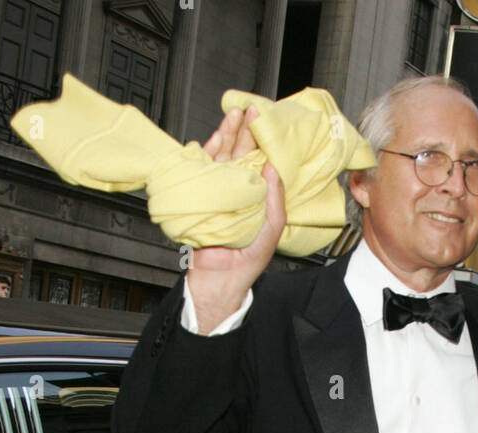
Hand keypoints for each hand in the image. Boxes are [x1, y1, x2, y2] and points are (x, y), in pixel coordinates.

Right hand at [189, 105, 285, 293]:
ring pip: (222, 156)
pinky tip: (216, 136)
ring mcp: (219, 192)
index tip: (267, 123)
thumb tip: (272, 166)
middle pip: (241, 154)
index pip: (260, 164)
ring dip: (228, 134)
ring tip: (235, 114)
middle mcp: (238, 191)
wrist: (221, 278)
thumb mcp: (272, 227)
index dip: (263, 144)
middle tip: (250, 109)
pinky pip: (203, 169)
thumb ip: (276, 198)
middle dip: (245, 131)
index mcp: (256, 197)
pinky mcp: (201, 195)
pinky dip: (207, 151)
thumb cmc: (248, 259)